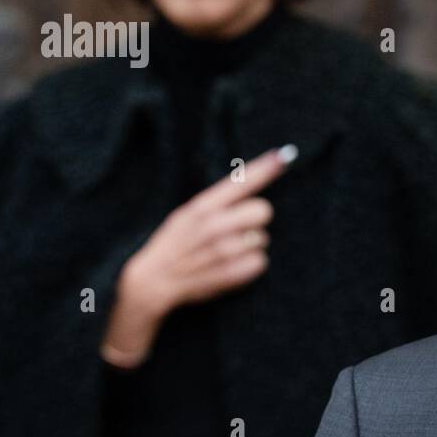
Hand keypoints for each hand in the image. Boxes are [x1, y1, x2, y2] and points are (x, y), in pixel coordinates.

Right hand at [99, 144, 295, 367]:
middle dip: (256, 220)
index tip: (286, 154)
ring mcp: (221, 250)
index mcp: (201, 206)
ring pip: (262, 238)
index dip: (266, 167)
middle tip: (239, 231)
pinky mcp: (230, 273)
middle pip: (263, 210)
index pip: (240, 181)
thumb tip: (249, 183)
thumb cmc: (174, 245)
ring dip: (251, 246)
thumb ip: (216, 202)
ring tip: (228, 253)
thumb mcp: (186, 215)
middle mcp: (212, 225)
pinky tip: (233, 268)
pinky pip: (261, 263)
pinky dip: (251, 266)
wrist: (150, 283)